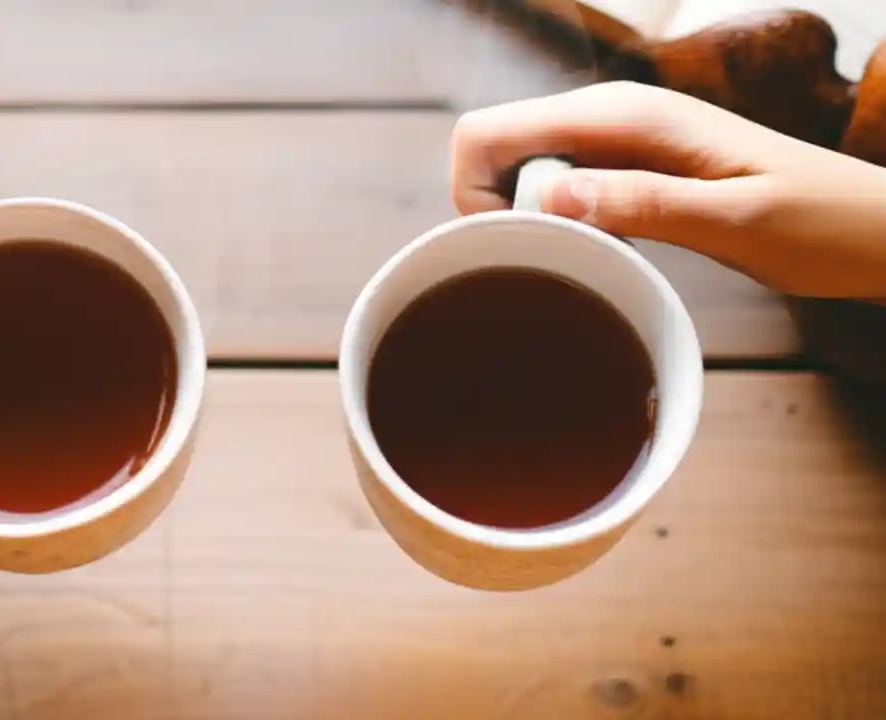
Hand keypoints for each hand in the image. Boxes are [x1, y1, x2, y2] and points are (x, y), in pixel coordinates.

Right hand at [450, 81, 885, 298]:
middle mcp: (609, 118)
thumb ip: (643, 202)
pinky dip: (552, 224)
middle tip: (552, 263)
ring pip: (517, 170)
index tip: (517, 248)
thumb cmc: (819, 223)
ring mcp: (616, 141)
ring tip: (577, 263)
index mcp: (624, 116)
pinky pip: (554, 187)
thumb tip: (547, 200)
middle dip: (493, 212)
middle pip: (491, 150)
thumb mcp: (735, 219)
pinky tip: (594, 255)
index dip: (474, 193)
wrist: (871, 229)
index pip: (488, 131)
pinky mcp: (627, 168)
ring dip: (523, 221)